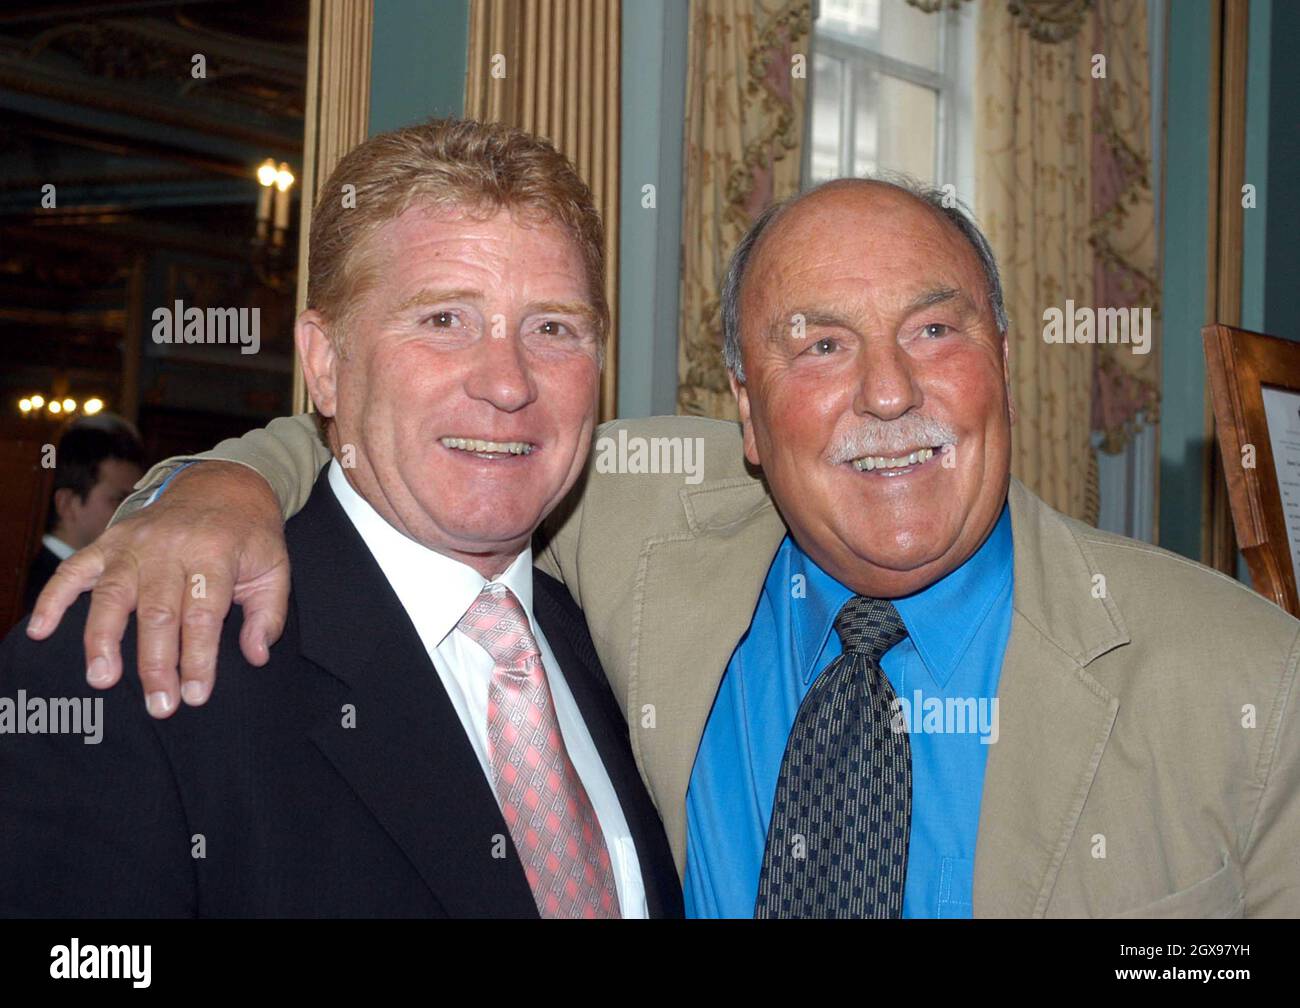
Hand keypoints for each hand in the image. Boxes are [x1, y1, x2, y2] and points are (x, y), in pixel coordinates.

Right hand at [27, 461, 289, 717]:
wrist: (222, 486)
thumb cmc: (248, 537)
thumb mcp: (274, 568)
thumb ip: (268, 614)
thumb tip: (256, 656)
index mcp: (215, 553)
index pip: (204, 614)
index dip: (199, 658)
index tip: (195, 695)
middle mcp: (170, 547)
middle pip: (158, 611)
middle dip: (156, 663)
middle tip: (159, 705)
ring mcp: (134, 543)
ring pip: (112, 595)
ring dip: (104, 639)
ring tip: (103, 678)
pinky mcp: (108, 542)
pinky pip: (74, 570)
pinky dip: (53, 599)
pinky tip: (40, 630)